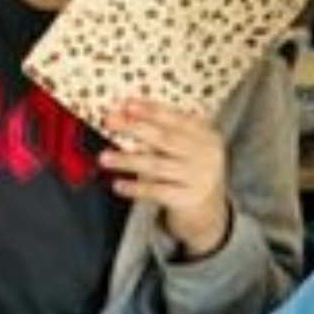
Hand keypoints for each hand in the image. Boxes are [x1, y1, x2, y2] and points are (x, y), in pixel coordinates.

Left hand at [100, 99, 229, 258]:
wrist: (209, 210)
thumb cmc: (188, 171)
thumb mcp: (185, 148)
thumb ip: (162, 133)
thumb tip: (125, 116)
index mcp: (205, 135)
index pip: (177, 118)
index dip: (151, 110)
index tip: (128, 104)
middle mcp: (205, 154)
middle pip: (166, 138)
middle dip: (134, 128)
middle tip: (110, 122)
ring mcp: (198, 177)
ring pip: (157, 166)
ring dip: (127, 160)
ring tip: (104, 158)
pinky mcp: (187, 199)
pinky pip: (156, 191)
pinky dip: (135, 187)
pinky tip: (118, 184)